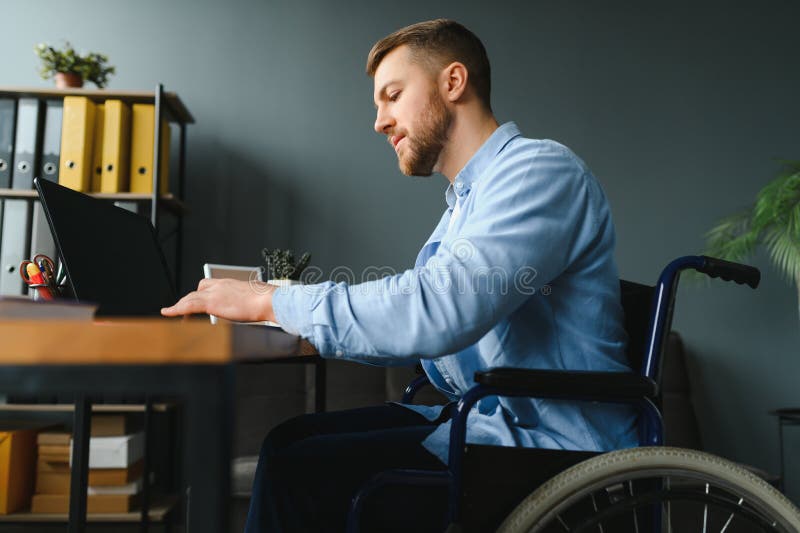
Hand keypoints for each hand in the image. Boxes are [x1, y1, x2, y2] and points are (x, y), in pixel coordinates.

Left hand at [161, 278, 276, 321]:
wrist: (268, 300)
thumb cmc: (267, 301)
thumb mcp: (255, 300)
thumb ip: (249, 302)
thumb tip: (256, 308)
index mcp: (230, 283)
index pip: (209, 285)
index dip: (200, 293)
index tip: (197, 300)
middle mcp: (220, 284)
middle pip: (197, 290)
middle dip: (189, 300)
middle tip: (183, 311)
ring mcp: (215, 292)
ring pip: (191, 297)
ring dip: (181, 306)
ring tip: (174, 314)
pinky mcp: (211, 302)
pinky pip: (188, 305)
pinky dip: (176, 309)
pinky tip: (168, 312)